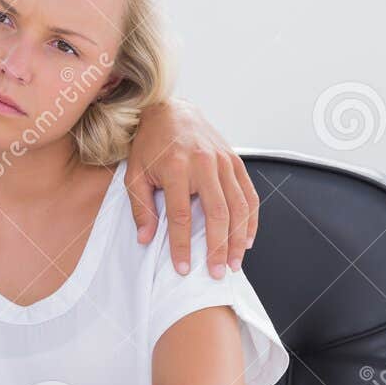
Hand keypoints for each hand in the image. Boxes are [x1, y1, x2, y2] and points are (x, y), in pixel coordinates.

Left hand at [126, 98, 258, 278]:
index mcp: (175, 168)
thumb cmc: (149, 145)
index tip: (183, 268)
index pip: (181, 215)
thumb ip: (141, 208)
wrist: (171, 112)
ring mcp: (224, 162)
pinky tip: (247, 239)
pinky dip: (251, 219)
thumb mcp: (134, 174)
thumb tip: (146, 240)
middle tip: (217, 273)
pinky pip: (249, 194)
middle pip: (217, 213)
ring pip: (238, 206)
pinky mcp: (236, 161)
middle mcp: (204, 164)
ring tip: (235, 263)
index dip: (182, 245)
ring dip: (239, 238)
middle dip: (219, 247)